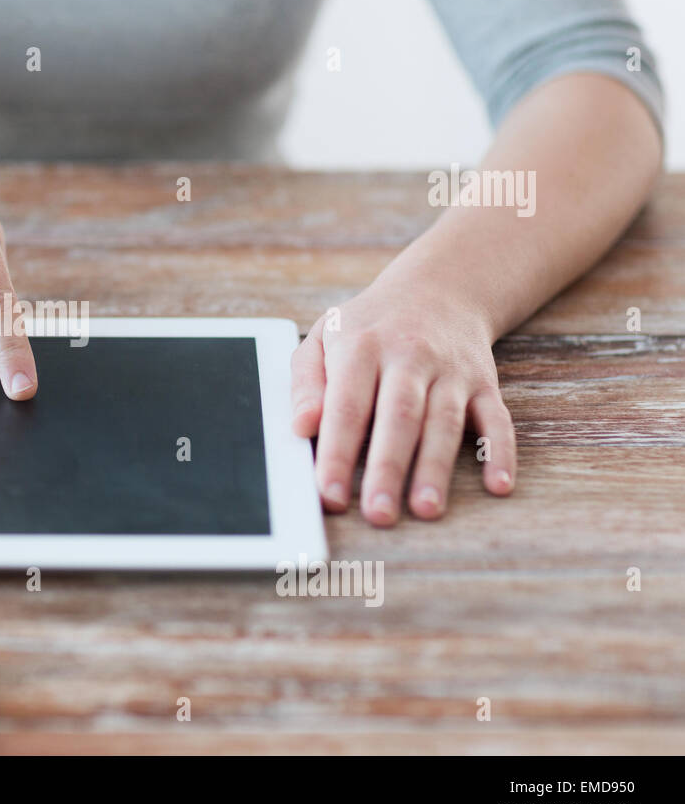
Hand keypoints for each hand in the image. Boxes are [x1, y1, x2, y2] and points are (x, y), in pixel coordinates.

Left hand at [289, 279, 515, 525]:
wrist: (437, 288)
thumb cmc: (368, 326)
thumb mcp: (324, 337)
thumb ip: (306, 382)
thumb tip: (302, 427)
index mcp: (362, 347)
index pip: (347, 407)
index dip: (338, 452)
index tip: (329, 494)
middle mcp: (409, 357)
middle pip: (400, 417)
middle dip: (388, 468)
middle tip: (378, 514)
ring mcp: (450, 372)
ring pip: (445, 422)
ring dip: (436, 468)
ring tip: (426, 509)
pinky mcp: (483, 383)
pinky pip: (497, 419)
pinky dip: (500, 451)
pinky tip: (498, 485)